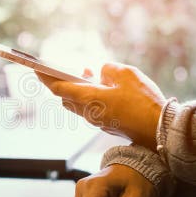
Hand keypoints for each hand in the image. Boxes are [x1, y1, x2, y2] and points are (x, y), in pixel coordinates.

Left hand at [37, 63, 165, 149]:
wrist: (160, 128)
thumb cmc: (143, 101)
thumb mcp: (126, 74)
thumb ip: (108, 70)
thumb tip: (101, 74)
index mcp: (89, 99)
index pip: (59, 87)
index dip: (45, 77)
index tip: (35, 68)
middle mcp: (89, 112)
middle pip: (65, 98)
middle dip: (59, 83)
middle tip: (54, 70)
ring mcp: (97, 121)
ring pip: (78, 104)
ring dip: (77, 90)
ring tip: (85, 74)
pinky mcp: (107, 124)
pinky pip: (91, 109)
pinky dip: (90, 97)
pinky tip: (100, 86)